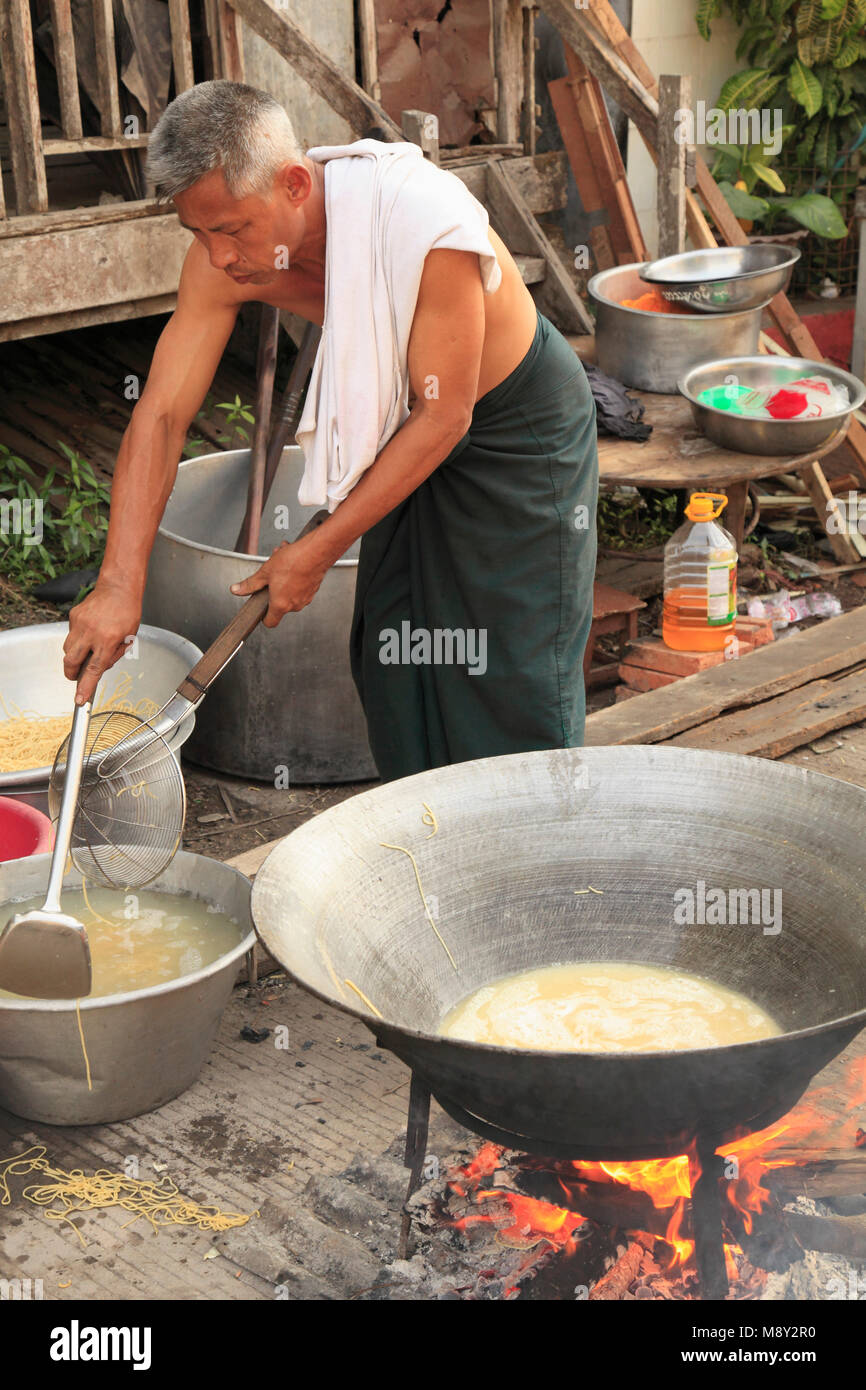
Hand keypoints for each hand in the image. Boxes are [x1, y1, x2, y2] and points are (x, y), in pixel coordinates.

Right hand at [64, 579, 141, 704]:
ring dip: (75, 656)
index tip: (79, 700)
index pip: (93, 669)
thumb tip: (98, 670)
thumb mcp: (129, 639)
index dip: (85, 686)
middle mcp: (91, 633)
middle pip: (71, 662)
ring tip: (88, 649)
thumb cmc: (128, 613)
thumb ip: (113, 656)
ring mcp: (79, 624)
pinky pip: (71, 635)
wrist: (118, 587)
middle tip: (76, 677)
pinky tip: (90, 632)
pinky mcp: (73, 616)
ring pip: (67, 649)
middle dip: (71, 674)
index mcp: (108, 640)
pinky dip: (78, 639)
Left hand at [230, 539, 327, 627]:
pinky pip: (300, 586)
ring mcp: (306, 598)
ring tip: (282, 563)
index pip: (270, 622)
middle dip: (274, 588)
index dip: (264, 617)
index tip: (262, 611)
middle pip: (280, 603)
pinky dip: (295, 577)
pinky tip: (293, 562)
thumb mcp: (265, 571)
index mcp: (281, 604)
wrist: (316, 552)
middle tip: (272, 575)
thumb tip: (237, 590)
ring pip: (290, 592)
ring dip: (284, 579)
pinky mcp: (313, 589)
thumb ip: (250, 584)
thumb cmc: (294, 561)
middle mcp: (295, 604)